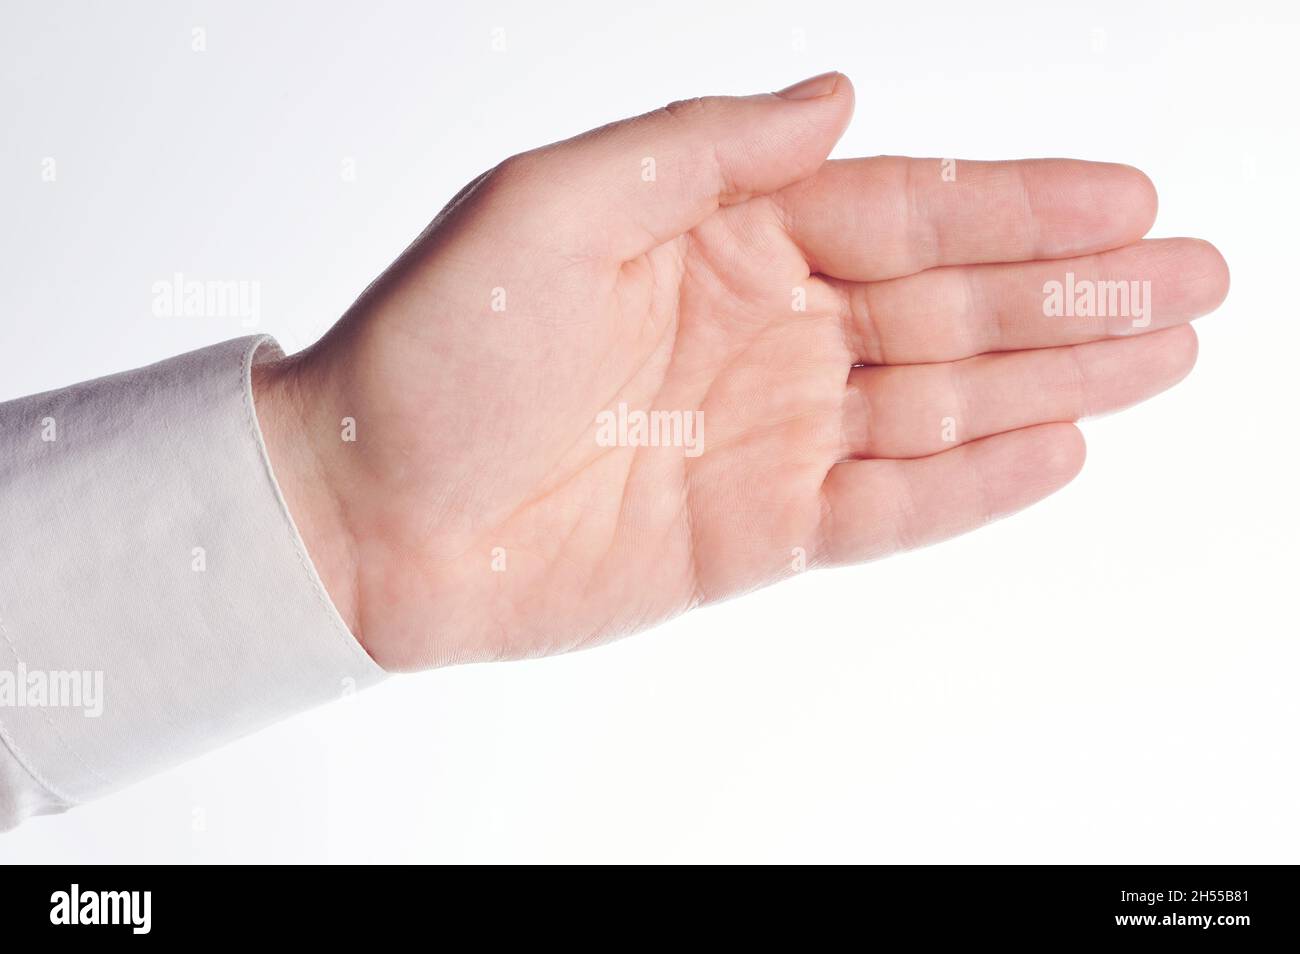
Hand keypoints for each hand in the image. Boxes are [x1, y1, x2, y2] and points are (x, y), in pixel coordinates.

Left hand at [253, 72, 1227, 670]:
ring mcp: (768, 433)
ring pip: (939, 402)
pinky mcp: (756, 529)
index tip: (1125, 201)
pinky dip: (971, 484)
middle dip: (1072, 291)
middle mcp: (764, 329)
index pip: (902, 212)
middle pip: (947, 304)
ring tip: (1163, 356)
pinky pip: (886, 506)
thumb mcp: (553, 203)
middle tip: (1195, 281)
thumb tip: (838, 100)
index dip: (1016, 204)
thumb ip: (702, 151)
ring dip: (1053, 380)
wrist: (363, 509)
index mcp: (725, 239)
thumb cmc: (433, 349)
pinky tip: (1057, 450)